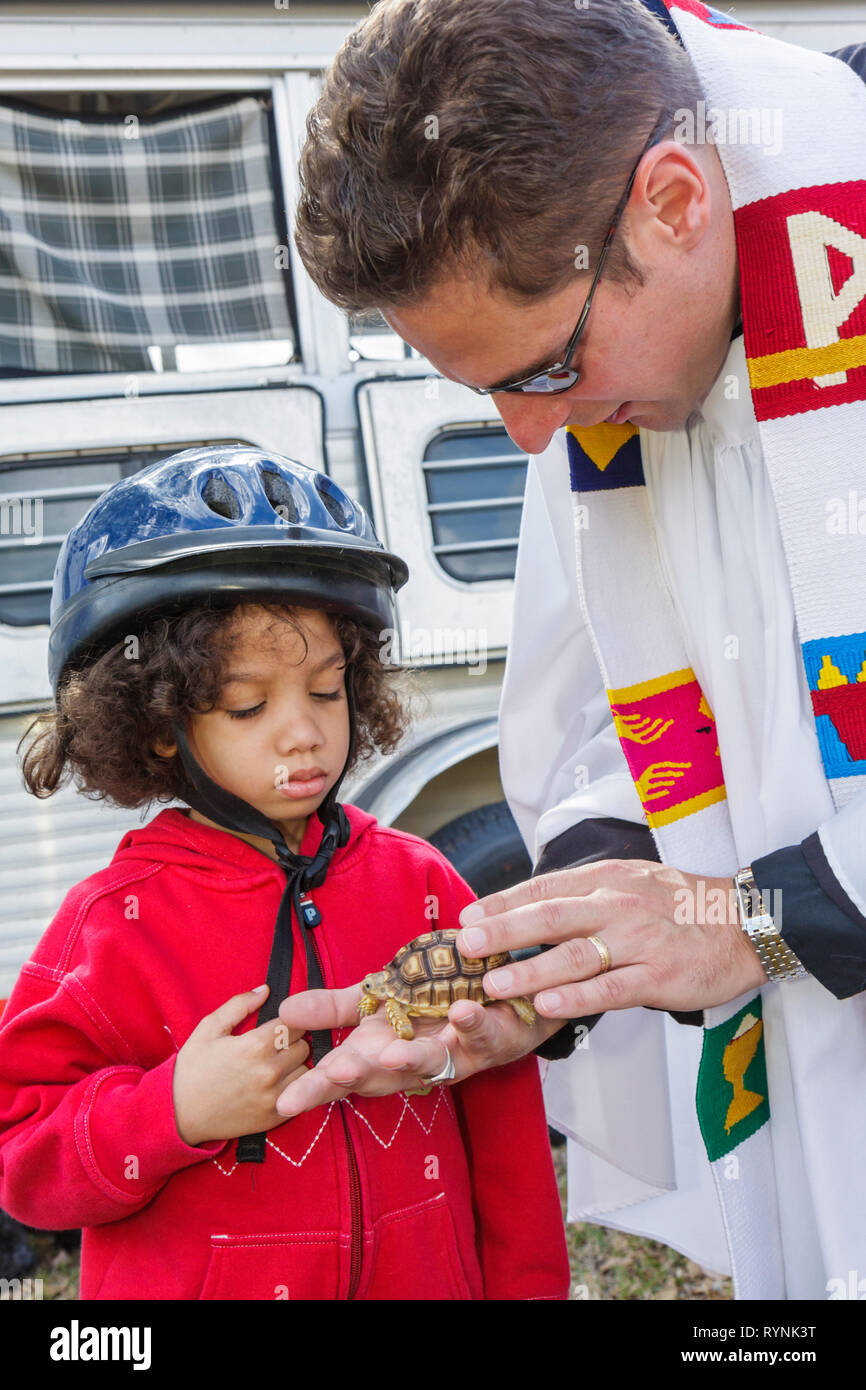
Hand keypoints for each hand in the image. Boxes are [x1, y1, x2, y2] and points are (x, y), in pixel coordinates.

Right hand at [172, 986, 309, 1145]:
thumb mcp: (209, 1029)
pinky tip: (275, 1083)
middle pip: (304, 1046)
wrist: (180, 1115)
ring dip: (295, 1065)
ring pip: (305, 1070)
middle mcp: (270, 1071)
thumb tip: (266, 990)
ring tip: (276, 1064)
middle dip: (293, 1042)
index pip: (296, 1023)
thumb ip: (239, 1005)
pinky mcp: (275, 1116)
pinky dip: (293, 1087)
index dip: (289, 1021)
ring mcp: (275, 1096)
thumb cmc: (193, 1069)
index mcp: (255, 1046)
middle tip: (276, 1045)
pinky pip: (299, 1094)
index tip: (279, 1025)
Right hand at [273, 984, 562, 1117]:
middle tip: (336, 1072)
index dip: (316, 1089)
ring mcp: (452, 1052)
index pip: (342, 1075)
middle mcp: (412, 1061)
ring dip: (411, 1060)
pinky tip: (460, 1011)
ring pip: (430, 1062)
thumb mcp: (376, 1001)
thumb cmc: (430, 1004)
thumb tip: (284, 1009)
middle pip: (383, 1075)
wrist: (497, 996)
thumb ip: (334, 1009)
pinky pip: (480, 1032)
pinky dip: (470, 1023)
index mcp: (379, 1052)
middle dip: (360, 1076)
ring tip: (393, 1054)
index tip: (284, 1102)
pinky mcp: (489, 1036)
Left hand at [456, 859, 768, 1018]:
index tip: (467, 917)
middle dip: (504, 931)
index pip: (544, 888)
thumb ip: (583, 893)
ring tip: (494, 985)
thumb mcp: (629, 881)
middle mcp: (618, 906)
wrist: (743, 923)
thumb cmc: (678, 905)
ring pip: (576, 955)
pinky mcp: (659, 976)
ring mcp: (639, 942)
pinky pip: (612, 989)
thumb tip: (527, 904)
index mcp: (606, 880)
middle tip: (466, 945)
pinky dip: (579, 998)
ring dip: (531, 971)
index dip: (502, 903)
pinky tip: (549, 1007)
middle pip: (552, 916)